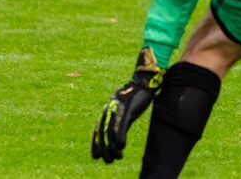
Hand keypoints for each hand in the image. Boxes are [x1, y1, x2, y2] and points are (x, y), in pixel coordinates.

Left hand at [91, 48, 163, 163]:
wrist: (144, 81)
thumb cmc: (137, 94)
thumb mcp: (126, 108)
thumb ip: (121, 119)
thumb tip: (118, 132)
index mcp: (107, 109)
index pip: (97, 129)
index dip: (95, 143)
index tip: (95, 155)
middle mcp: (108, 110)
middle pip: (101, 133)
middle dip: (102, 148)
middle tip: (105, 160)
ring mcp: (116, 109)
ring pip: (109, 132)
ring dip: (111, 147)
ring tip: (115, 157)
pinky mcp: (126, 109)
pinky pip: (120, 125)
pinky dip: (119, 137)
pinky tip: (121, 146)